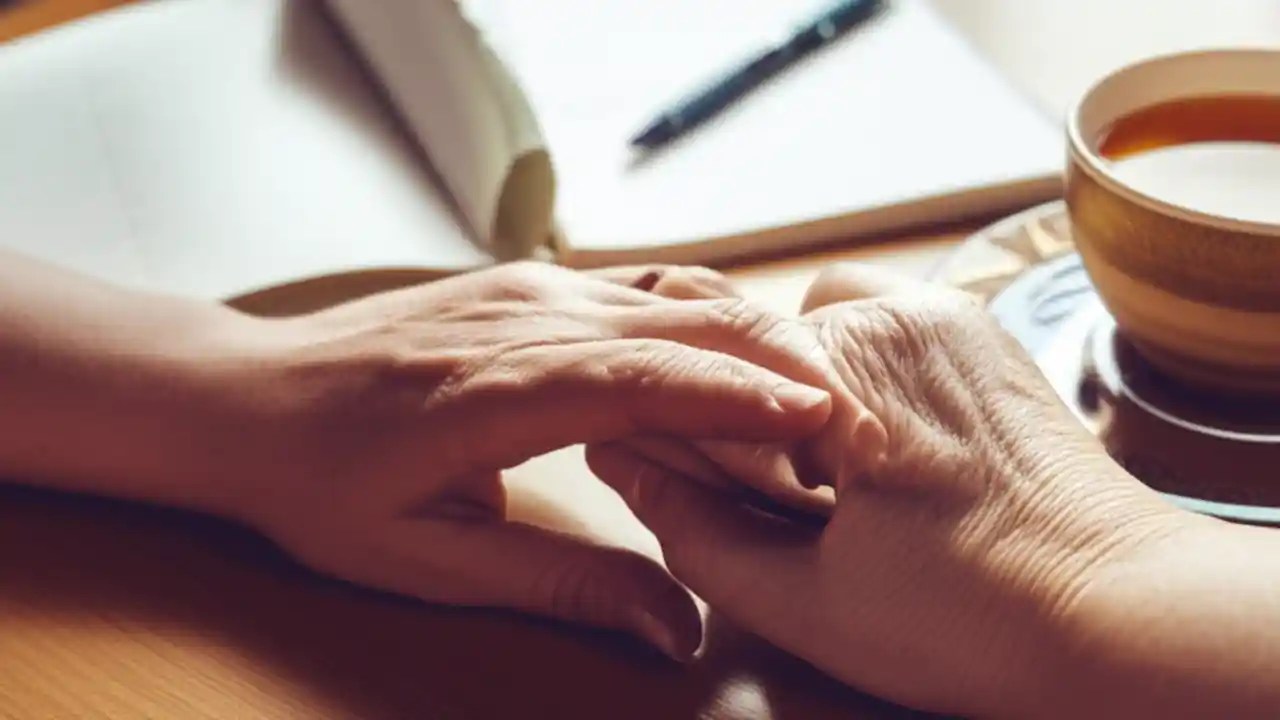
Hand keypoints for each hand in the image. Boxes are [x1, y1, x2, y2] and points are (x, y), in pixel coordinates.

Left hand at [203, 262, 839, 659]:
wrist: (245, 398)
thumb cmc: (321, 483)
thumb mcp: (430, 559)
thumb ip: (563, 586)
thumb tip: (676, 627)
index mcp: (499, 390)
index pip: (650, 381)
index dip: (743, 398)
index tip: (826, 419)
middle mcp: (522, 321)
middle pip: (679, 324)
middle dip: (776, 362)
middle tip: (856, 408)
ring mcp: (522, 290)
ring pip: (667, 296)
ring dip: (746, 338)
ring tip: (819, 385)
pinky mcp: (522, 283)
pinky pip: (632, 290)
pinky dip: (697, 320)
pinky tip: (735, 352)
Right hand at [587, 264, 1189, 714]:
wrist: (1121, 615)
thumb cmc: (976, 619)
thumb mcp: (804, 600)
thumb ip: (693, 527)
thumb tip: (622, 460)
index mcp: (841, 375)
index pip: (701, 381)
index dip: (681, 445)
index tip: (689, 492)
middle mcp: (890, 313)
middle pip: (751, 346)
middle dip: (740, 418)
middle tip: (787, 503)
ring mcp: (941, 312)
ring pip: (807, 322)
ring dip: (794, 385)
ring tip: (831, 472)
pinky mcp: (975, 328)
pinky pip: (874, 319)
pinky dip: (851, 370)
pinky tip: (876, 445)